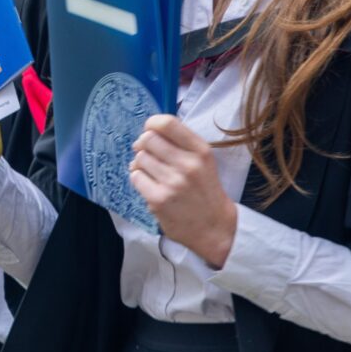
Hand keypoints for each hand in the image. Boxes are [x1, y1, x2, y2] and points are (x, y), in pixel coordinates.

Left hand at [129, 115, 237, 266]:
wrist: (214, 228)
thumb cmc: (205, 190)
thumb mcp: (203, 161)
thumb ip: (180, 143)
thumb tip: (147, 132)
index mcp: (201, 151)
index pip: (167, 123)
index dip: (152, 124)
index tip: (150, 131)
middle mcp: (188, 165)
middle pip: (148, 139)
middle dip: (143, 145)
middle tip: (148, 154)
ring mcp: (173, 183)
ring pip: (139, 158)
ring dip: (140, 164)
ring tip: (152, 173)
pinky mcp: (159, 199)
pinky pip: (135, 177)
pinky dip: (138, 179)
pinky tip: (150, 185)